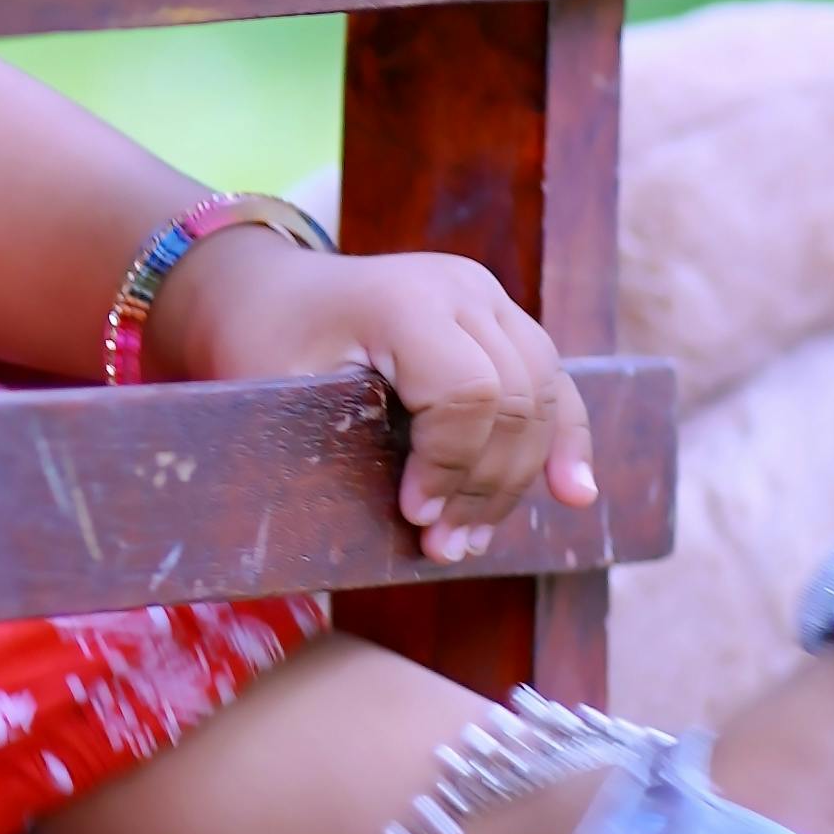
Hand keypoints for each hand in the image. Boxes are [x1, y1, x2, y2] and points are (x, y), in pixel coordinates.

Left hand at [152, 227, 596, 561]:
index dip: (451, 466)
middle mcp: (458, 286)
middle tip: (443, 546)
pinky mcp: (496, 316)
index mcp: (402, 298)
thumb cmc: (259, 344)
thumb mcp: (275, 395)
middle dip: (485, 485)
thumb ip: (334, 449)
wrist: (259, 290)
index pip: (467, 393)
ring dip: (516, 477)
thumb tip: (385, 534)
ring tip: (471, 538)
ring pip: (542, 393)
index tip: (416, 517)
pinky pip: (551, 379)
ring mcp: (484, 296)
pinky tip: (574, 492)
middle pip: (515, 398)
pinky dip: (564, 437)